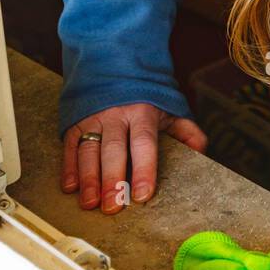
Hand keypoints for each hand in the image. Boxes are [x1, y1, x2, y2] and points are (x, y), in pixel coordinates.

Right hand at [61, 103, 207, 211]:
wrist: (113, 62)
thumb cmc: (145, 96)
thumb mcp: (169, 107)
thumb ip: (185, 130)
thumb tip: (200, 152)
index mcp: (143, 112)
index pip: (144, 143)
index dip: (144, 169)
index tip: (143, 194)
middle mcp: (117, 114)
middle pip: (114, 150)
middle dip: (112, 179)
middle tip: (113, 206)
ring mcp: (94, 117)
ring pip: (89, 150)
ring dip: (89, 178)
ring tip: (90, 203)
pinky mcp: (75, 120)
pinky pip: (70, 145)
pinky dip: (69, 167)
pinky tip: (71, 187)